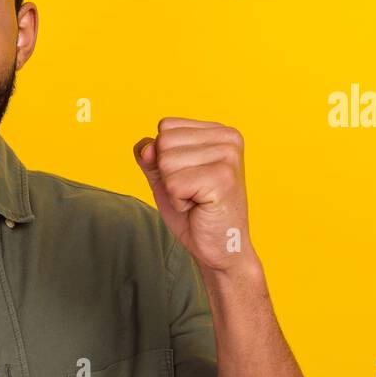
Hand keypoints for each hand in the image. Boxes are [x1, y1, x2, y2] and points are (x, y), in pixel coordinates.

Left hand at [134, 118, 255, 275]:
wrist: (219, 249)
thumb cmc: (195, 212)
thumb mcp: (165, 177)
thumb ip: (151, 156)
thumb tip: (147, 147)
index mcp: (219, 131)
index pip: (166, 127)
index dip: (165, 158)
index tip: (190, 178)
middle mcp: (228, 138)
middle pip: (164, 142)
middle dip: (168, 174)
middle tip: (193, 192)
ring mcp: (228, 156)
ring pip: (166, 162)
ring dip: (174, 189)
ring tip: (197, 200)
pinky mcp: (223, 178)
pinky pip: (173, 184)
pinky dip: (178, 202)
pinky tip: (199, 207)